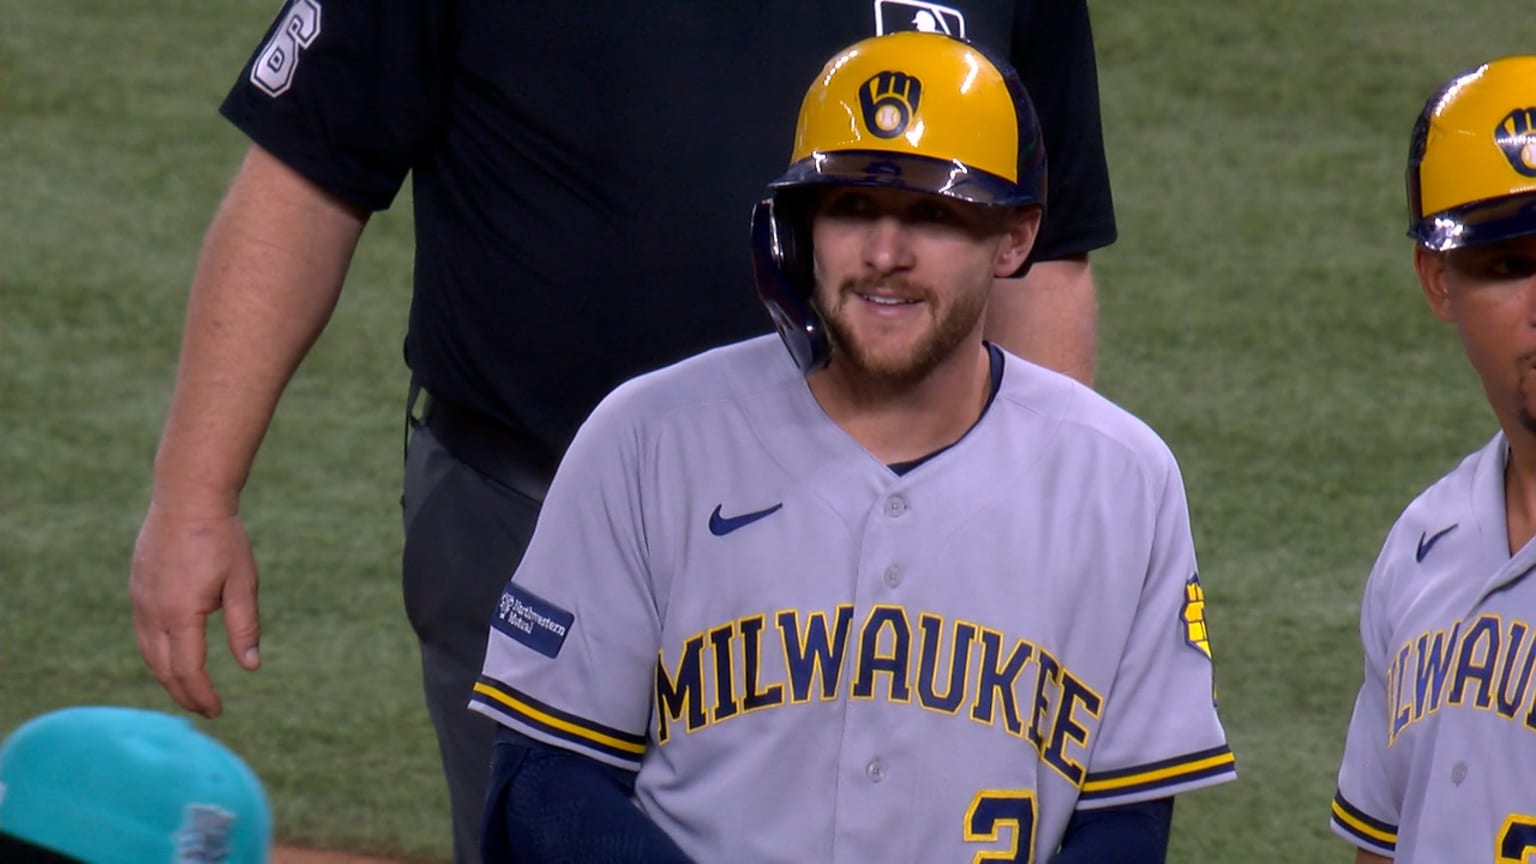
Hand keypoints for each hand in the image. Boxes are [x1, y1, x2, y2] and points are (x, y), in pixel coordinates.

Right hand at [130, 500, 261, 716]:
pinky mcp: (137, 590)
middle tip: (206, 710)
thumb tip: (251, 667)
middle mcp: (153, 612)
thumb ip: (245, 627)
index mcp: (181, 614)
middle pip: (164, 669)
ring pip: (149, 654)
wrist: (187, 498)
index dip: (202, 695)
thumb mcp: (243, 582)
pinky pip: (143, 634)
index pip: (188, 670)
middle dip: (185, 694)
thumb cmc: (222, 538)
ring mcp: (140, 601)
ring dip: (168, 677)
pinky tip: (174, 658)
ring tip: (190, 690)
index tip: (218, 710)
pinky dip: (158, 655)